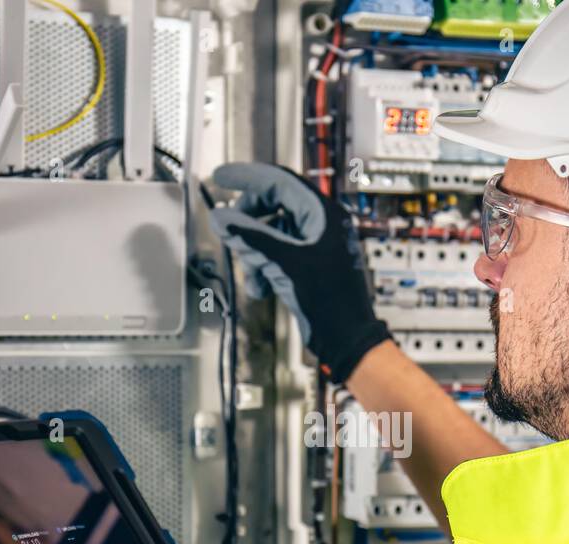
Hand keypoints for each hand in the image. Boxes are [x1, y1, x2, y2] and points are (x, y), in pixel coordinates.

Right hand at [209, 162, 391, 383]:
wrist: (347, 339)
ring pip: (272, 233)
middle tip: (232, 233)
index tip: (221, 177)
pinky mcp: (308, 265)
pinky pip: (277, 254)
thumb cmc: (331, 303)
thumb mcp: (285, 263)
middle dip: (250, 223)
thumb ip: (251, 236)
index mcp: (324, 214)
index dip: (248, 178)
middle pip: (274, 205)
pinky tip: (263, 288)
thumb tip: (222, 217)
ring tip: (254, 273)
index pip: (280, 181)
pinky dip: (264, 267)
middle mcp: (321, 224)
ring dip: (255, 252)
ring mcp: (315, 245)